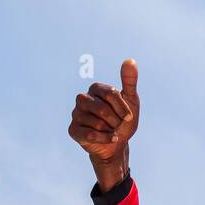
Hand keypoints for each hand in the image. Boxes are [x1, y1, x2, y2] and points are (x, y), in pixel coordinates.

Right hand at [69, 59, 139, 189]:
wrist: (118, 144)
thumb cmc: (123, 120)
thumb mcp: (131, 100)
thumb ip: (130, 81)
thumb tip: (130, 60)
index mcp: (95, 88)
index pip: (110, 94)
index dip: (122, 108)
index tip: (128, 116)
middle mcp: (82, 98)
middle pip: (102, 109)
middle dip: (116, 121)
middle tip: (117, 124)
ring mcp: (76, 114)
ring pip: (97, 123)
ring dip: (110, 130)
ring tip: (110, 130)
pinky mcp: (73, 130)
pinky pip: (90, 135)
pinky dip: (105, 139)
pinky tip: (109, 138)